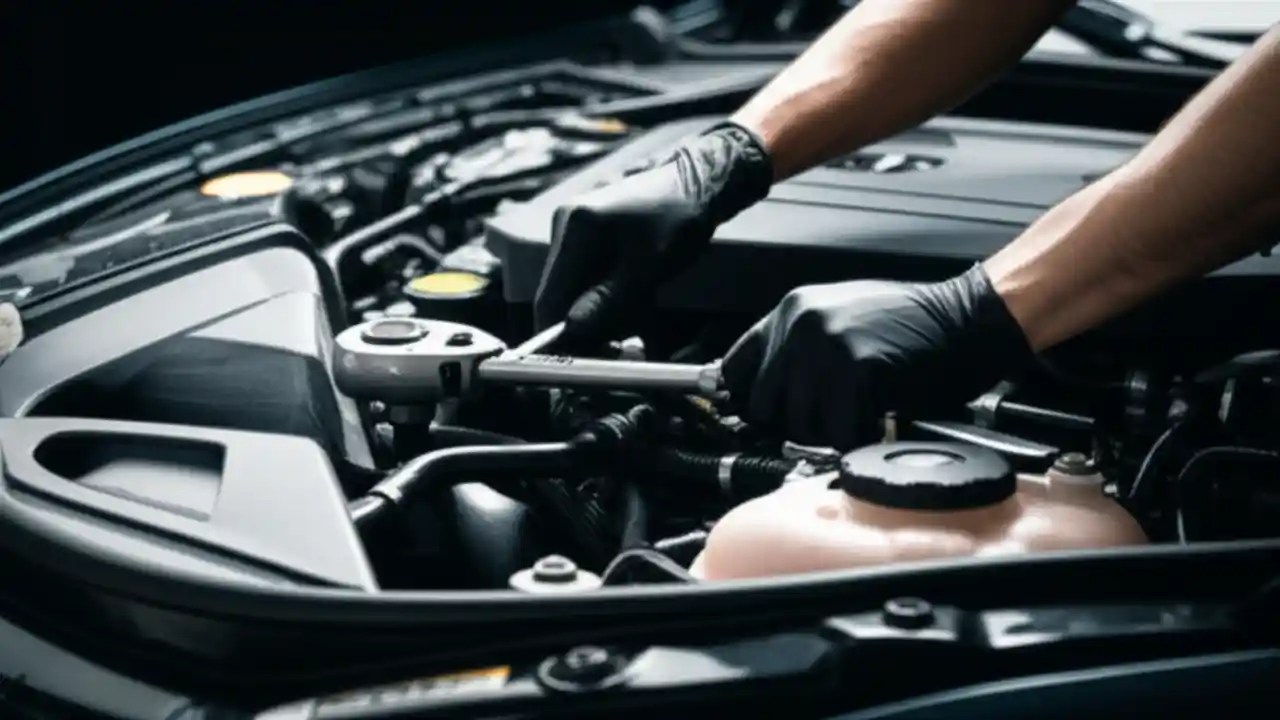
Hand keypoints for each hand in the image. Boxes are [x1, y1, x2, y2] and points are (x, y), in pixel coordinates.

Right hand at [533, 121, 771, 345]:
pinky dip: (607, 296)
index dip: (557, 335)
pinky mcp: (587, 236)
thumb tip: (572, 328)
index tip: (578, 361)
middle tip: (621, 348)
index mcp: (575, 227)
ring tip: (638, 317)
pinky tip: (635, 298)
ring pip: (575, 291)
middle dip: (586, 325)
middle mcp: (565, 225)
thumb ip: (608, 299)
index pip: (548, 297)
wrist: (698, 182)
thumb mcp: (648, 265)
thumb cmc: (679, 218)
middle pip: (560, 296)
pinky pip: (588, 278)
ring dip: (601, 313)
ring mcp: (575, 230)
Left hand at [720, 265, 1033, 449]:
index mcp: (792, 311)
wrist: (973, 318)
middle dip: (797, 424)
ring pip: (800, 426)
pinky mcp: (857, 370)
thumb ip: (799, 355)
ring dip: (832, 433)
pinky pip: (840, 433)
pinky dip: (861, 439)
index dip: (751, 402)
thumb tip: (763, 400)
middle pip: (763, 407)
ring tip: (864, 412)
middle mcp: (801, 324)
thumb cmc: (916, 330)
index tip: (767, 418)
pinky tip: (881, 419)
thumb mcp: (843, 325)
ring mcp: (826, 346)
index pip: (734, 369)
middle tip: (835, 419)